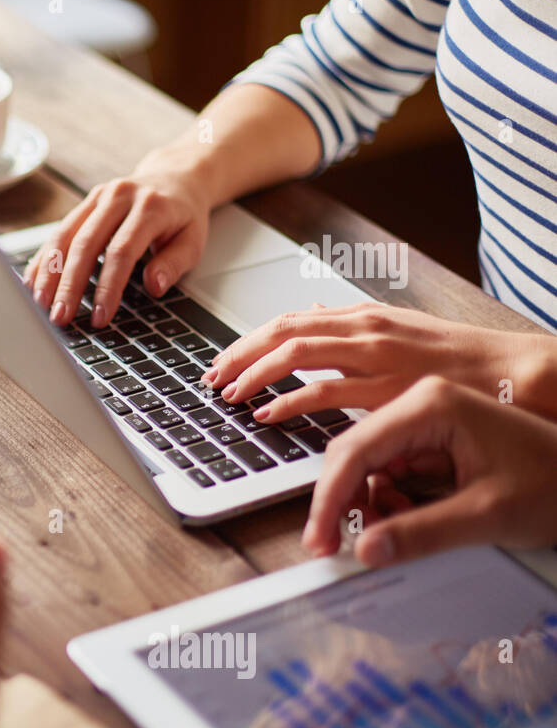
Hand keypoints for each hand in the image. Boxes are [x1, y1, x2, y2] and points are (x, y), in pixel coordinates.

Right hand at [24, 156, 212, 326]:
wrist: (175, 177)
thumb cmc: (183, 216)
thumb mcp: (194, 241)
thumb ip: (174, 264)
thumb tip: (154, 286)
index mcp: (150, 207)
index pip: (122, 251)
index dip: (108, 287)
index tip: (100, 317)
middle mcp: (119, 196)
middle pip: (85, 244)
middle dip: (69, 285)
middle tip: (59, 317)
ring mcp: (98, 197)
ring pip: (64, 236)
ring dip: (49, 273)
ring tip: (40, 303)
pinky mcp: (85, 204)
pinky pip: (58, 231)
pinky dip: (44, 259)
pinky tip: (34, 282)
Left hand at [203, 303, 552, 423]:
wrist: (515, 372)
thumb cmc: (461, 359)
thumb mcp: (400, 330)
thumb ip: (352, 325)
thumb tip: (312, 312)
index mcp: (365, 316)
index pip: (290, 321)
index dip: (249, 341)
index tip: (223, 360)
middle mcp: (364, 329)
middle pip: (282, 333)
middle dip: (238, 355)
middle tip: (211, 378)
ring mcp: (374, 356)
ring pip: (294, 356)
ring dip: (253, 375)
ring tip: (229, 395)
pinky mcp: (385, 388)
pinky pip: (323, 392)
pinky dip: (287, 402)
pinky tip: (266, 414)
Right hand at [304, 376, 556, 566]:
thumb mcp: (487, 515)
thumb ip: (420, 535)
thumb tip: (365, 551)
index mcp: (430, 404)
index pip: (355, 450)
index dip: (330, 499)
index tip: (321, 539)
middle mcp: (422, 402)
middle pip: (353, 453)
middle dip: (342, 502)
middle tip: (333, 545)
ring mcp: (426, 418)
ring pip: (367, 463)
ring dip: (366, 502)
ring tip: (389, 532)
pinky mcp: (434, 438)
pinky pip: (390, 468)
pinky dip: (387, 498)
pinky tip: (406, 518)